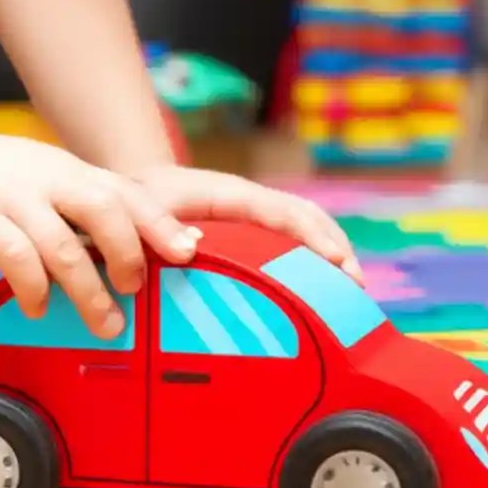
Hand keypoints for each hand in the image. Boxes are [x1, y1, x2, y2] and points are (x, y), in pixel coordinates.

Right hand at [0, 111, 199, 334]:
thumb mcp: (46, 180)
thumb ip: (83, 211)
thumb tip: (131, 255)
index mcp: (72, 171)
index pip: (128, 192)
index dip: (161, 222)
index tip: (190, 251)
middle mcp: (50, 179)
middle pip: (106, 210)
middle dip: (130, 253)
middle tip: (136, 290)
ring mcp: (13, 197)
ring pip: (64, 244)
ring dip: (88, 290)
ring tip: (104, 323)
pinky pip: (14, 256)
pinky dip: (33, 288)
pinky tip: (39, 308)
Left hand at [131, 165, 362, 282]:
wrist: (131, 192)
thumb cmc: (136, 201)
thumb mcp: (139, 209)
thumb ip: (158, 226)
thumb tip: (192, 249)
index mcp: (229, 194)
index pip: (282, 211)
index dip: (312, 235)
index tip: (336, 261)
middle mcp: (250, 202)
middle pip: (306, 218)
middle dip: (335, 248)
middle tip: (356, 287)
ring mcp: (254, 219)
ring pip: (305, 230)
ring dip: (331, 258)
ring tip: (351, 296)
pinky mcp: (253, 236)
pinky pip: (291, 245)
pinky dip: (313, 266)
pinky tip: (324, 294)